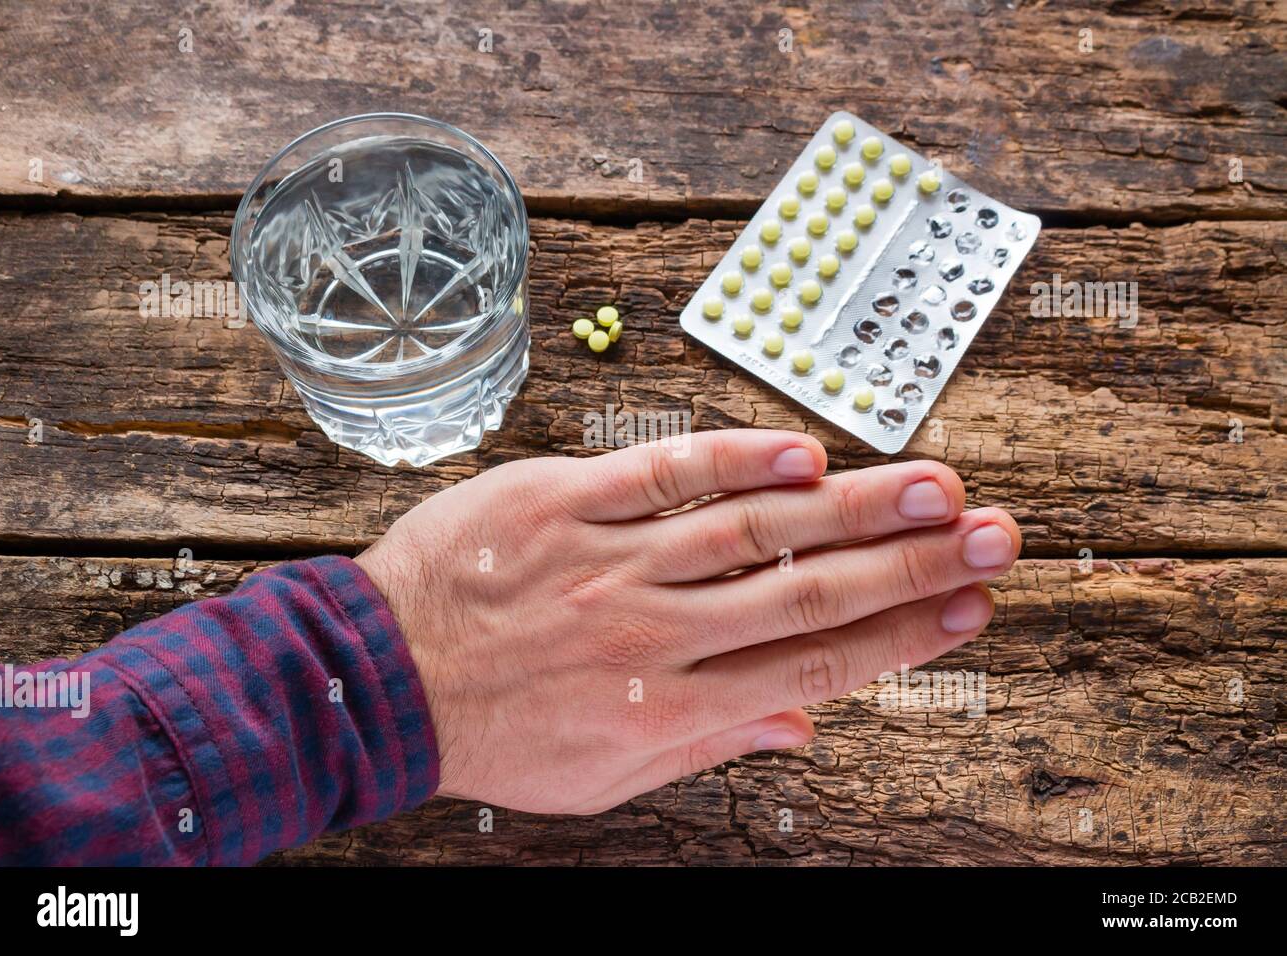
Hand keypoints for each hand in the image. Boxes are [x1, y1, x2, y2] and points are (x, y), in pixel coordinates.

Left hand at [355, 429, 1018, 813]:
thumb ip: (710, 747)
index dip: (903, 635)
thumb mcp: (605, 777)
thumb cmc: (495, 733)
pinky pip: (659, 475)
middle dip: (912, 565)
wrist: (378, 677)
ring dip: (851, 506)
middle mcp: (656, 631)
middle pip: (807, 590)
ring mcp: (609, 559)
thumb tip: (802, 729)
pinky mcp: (561, 500)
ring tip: (934, 487)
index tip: (969, 609)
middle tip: (993, 536)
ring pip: (752, 527)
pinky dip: (733, 460)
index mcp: (673, 704)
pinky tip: (803, 452)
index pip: (816, 665)